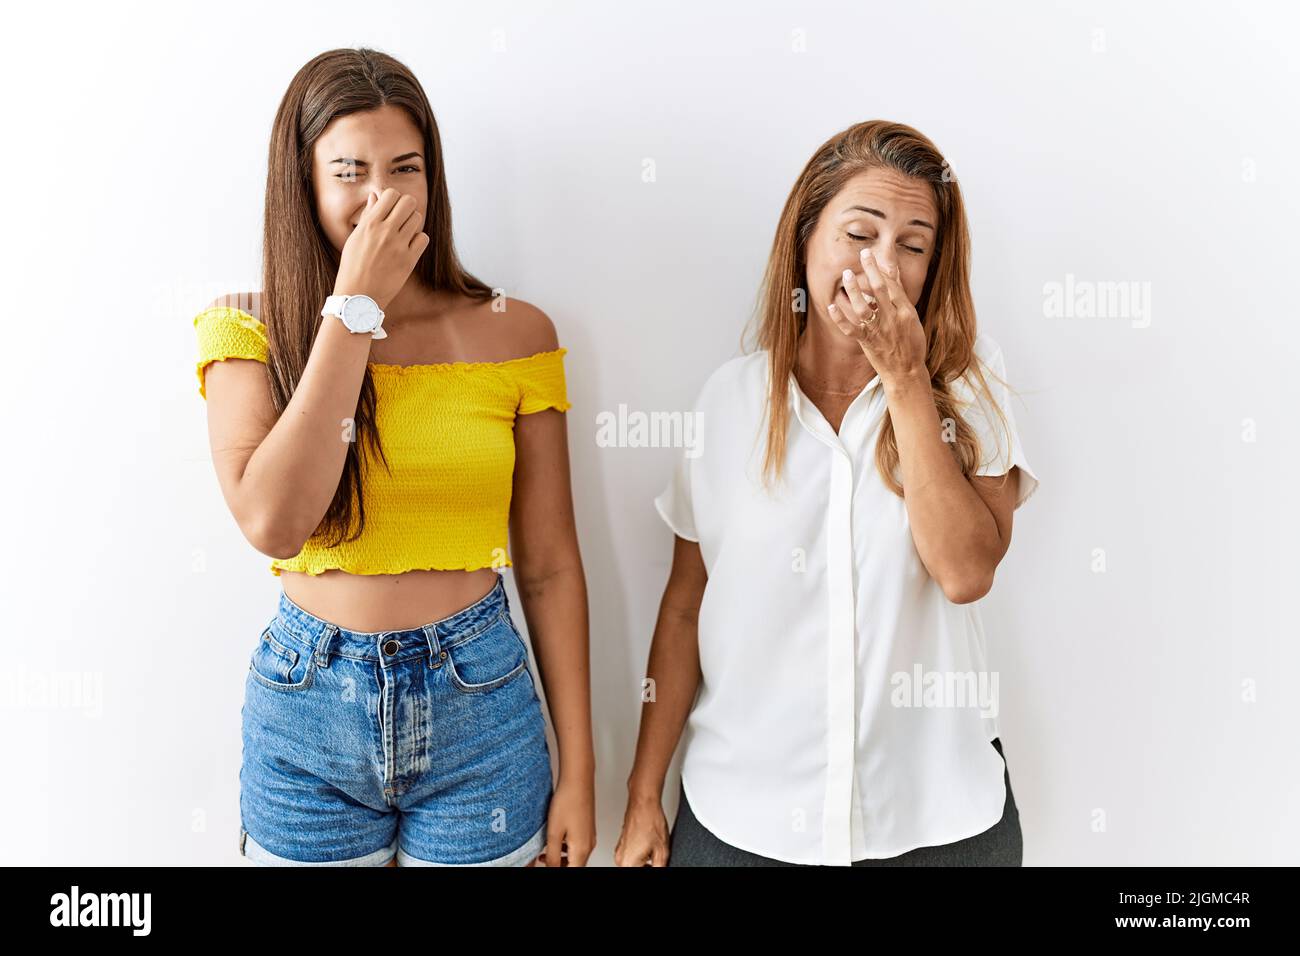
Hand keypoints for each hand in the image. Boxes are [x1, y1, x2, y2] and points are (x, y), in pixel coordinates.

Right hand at [333, 187, 429, 310]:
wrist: (358, 296)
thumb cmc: (353, 266)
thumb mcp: (355, 238)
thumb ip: (368, 215)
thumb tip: (376, 196)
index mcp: (369, 223)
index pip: (391, 194)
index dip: (394, 198)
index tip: (391, 208)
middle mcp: (385, 231)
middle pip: (408, 202)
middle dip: (407, 207)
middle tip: (402, 218)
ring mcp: (398, 246)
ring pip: (418, 218)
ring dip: (413, 223)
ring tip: (404, 233)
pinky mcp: (409, 260)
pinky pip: (423, 238)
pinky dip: (419, 240)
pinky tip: (410, 246)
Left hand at [532, 775, 595, 866]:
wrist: (578, 780)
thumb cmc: (568, 801)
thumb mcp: (554, 833)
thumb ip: (552, 855)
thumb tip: (550, 868)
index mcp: (581, 849)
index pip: (572, 871)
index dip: (557, 870)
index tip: (546, 866)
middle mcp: (589, 845)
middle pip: (575, 866)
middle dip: (559, 867)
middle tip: (543, 861)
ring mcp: (590, 836)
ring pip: (576, 857)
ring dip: (561, 860)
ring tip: (545, 854)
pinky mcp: (587, 829)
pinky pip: (578, 846)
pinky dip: (566, 850)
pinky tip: (555, 842)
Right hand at [612, 789, 670, 865]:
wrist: (644, 804)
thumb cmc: (650, 821)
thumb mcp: (662, 851)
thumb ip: (660, 867)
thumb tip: (659, 870)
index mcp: (628, 863)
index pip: (642, 873)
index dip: (653, 867)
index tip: (657, 863)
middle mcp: (620, 858)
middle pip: (636, 869)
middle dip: (648, 866)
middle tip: (656, 856)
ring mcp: (619, 850)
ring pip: (634, 863)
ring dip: (644, 862)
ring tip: (653, 849)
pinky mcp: (622, 844)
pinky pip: (632, 855)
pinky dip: (641, 854)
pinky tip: (649, 845)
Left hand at [828, 247, 927, 384]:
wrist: (907, 372)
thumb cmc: (911, 344)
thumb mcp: (912, 319)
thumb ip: (900, 298)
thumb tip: (893, 277)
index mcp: (906, 312)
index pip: (893, 285)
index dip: (881, 269)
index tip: (871, 256)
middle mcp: (893, 319)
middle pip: (879, 290)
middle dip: (870, 270)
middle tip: (862, 254)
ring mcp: (880, 331)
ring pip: (864, 307)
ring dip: (854, 290)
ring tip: (846, 275)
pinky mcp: (868, 342)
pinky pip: (851, 329)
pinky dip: (840, 318)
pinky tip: (832, 306)